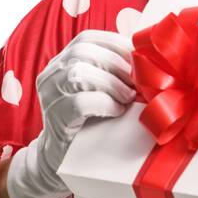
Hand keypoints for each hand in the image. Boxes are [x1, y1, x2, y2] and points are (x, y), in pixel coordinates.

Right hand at [4, 28, 136, 197]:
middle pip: (82, 52)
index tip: (138, 58)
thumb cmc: (87, 120)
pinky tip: (117, 111)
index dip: (115, 44)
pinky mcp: (55, 118)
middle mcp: (50, 74)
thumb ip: (111, 71)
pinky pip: (80, 102)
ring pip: (78, 73)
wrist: (61, 159)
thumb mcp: (97, 89)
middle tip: (136, 82)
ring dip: (111, 83)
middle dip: (117, 64)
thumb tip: (147, 56)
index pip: (86, 38)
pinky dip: (105, 103)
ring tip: (128, 97)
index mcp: (60, 61)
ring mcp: (49, 96)